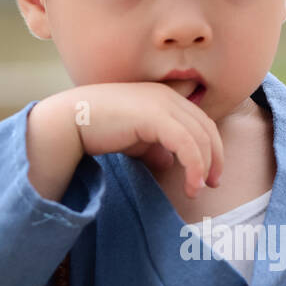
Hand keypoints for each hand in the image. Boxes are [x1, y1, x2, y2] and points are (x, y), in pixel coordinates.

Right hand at [72, 81, 223, 198]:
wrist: (71, 121)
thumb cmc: (99, 129)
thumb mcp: (135, 140)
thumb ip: (154, 148)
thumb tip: (168, 163)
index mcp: (166, 97)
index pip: (202, 122)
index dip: (212, 148)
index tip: (210, 175)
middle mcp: (168, 96)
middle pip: (207, 129)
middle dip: (215, 159)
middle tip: (212, 184)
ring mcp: (163, 103)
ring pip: (200, 137)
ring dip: (204, 166)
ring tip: (197, 190)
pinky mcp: (155, 116)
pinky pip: (187, 143)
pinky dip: (194, 166)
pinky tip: (191, 184)